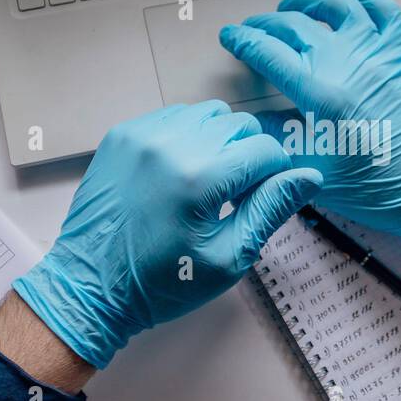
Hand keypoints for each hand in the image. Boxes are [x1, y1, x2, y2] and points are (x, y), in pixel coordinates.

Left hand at [13, 101, 321, 368]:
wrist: (91, 287)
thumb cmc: (161, 283)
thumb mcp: (229, 257)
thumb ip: (270, 209)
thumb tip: (309, 176)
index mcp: (199, 178)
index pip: (265, 149)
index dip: (276, 174)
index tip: (261, 198)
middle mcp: (169, 146)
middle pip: (239, 125)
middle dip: (248, 155)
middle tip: (234, 194)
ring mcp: (141, 136)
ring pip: (207, 114)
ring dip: (218, 140)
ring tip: (206, 181)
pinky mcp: (121, 136)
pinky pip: (172, 116)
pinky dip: (186, 136)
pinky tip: (179, 172)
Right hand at [219, 0, 400, 255]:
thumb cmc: (379, 189)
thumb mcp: (312, 168)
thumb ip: (276, 137)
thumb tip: (252, 118)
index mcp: (322, 94)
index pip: (269, 53)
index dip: (243, 41)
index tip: (231, 37)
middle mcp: (349, 64)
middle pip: (295, 25)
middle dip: (266, 24)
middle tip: (253, 28)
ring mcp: (379, 53)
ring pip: (335, 5)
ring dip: (307, 0)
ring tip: (290, 6)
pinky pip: (381, 7)